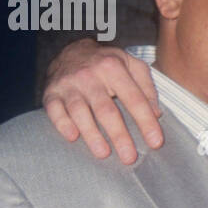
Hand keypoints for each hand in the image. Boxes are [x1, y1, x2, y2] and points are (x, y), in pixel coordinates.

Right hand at [42, 39, 162, 163]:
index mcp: (114, 67)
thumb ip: (147, 88)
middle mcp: (89, 75)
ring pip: (80, 112)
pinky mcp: (51, 93)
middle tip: (129, 157)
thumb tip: (156, 114)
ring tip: (104, 154)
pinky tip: (73, 137)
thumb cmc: (107, 63)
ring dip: (92, 135)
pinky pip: (55, 110)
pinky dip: (63, 124)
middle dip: (119, 135)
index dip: (146, 122)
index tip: (155, 142)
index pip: (134, 99)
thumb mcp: (132, 65)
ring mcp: (68, 84)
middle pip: (106, 109)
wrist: (71, 49)